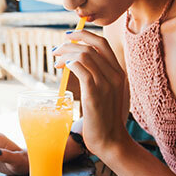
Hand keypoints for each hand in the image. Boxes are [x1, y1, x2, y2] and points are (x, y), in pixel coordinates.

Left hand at [53, 30, 128, 154]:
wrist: (110, 141)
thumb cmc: (104, 118)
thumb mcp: (107, 93)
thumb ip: (98, 77)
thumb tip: (77, 63)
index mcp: (119, 72)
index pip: (102, 43)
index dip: (84, 35)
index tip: (69, 37)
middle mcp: (115, 75)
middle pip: (92, 46)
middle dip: (71, 42)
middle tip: (56, 49)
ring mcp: (106, 84)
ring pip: (84, 55)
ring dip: (66, 54)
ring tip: (56, 62)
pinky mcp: (95, 93)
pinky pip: (81, 69)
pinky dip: (70, 63)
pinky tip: (63, 68)